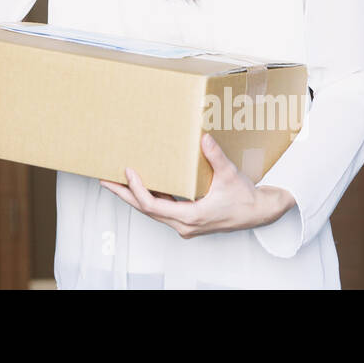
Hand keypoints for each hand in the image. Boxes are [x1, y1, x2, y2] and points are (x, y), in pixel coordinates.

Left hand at [99, 133, 294, 236]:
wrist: (259, 213)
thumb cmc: (246, 198)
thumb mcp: (231, 176)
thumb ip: (216, 157)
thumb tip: (204, 137)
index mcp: (191, 216)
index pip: (153, 206)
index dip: (137, 189)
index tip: (128, 172)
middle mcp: (184, 224)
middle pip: (145, 210)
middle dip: (124, 194)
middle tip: (104, 180)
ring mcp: (185, 224)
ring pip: (152, 211)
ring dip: (133, 196)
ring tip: (116, 181)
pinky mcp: (187, 220)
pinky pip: (162, 209)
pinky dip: (149, 197)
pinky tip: (142, 184)